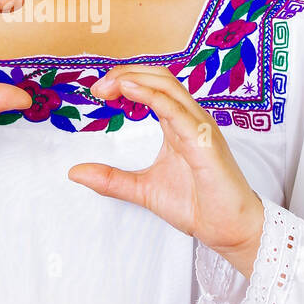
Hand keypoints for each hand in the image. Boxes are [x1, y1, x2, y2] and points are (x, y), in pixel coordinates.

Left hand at [66, 65, 264, 278]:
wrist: (228, 229)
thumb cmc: (198, 206)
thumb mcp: (143, 189)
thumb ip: (111, 179)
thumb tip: (75, 172)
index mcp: (178, 124)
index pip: (153, 86)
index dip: (125, 80)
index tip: (98, 92)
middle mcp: (190, 119)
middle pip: (160, 77)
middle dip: (127, 74)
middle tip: (98, 88)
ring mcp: (199, 127)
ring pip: (169, 86)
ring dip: (136, 79)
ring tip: (110, 85)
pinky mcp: (205, 142)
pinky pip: (179, 112)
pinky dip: (153, 97)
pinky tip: (131, 91)